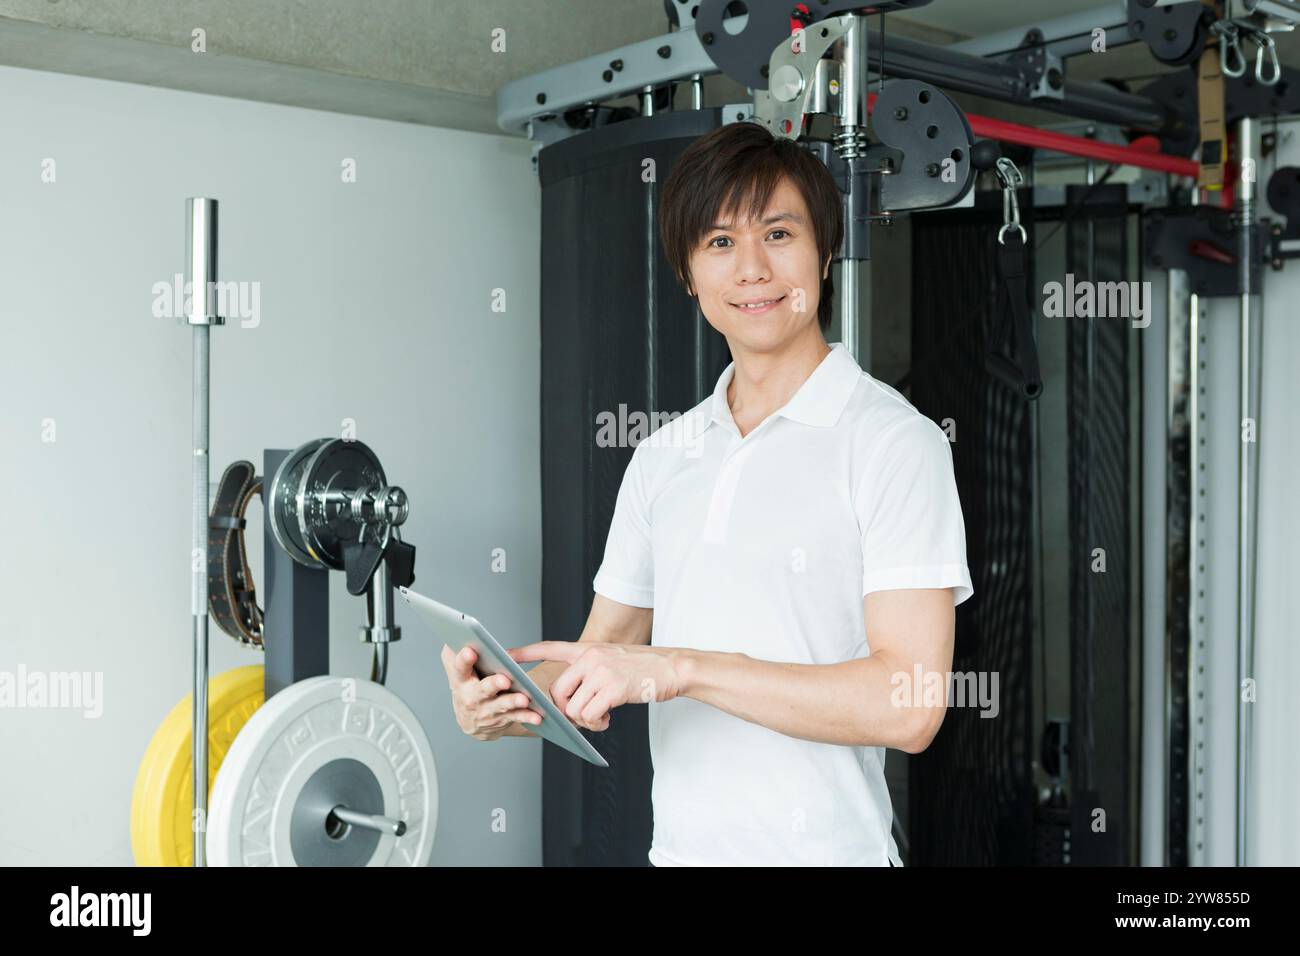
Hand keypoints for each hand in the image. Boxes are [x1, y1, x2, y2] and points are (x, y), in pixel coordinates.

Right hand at [441, 644, 542, 740]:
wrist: (470, 721)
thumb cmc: (467, 688)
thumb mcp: (456, 672)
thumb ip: (454, 653)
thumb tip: (456, 631)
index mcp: (461, 681)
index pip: (460, 668)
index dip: (464, 660)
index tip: (470, 650)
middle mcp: (472, 698)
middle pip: (482, 690)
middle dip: (493, 684)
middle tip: (504, 679)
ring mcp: (487, 710)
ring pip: (501, 705)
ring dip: (513, 702)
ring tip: (524, 698)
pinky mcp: (502, 719)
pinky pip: (516, 717)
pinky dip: (527, 717)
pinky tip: (537, 715)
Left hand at [506, 642, 684, 731]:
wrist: (673, 667)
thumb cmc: (646, 668)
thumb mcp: (615, 661)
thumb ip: (592, 674)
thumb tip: (575, 702)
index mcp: (589, 649)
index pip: (552, 647)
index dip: (527, 652)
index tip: (506, 655)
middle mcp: (591, 657)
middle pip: (558, 691)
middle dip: (566, 709)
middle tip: (584, 716)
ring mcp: (601, 672)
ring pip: (573, 707)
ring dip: (584, 720)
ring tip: (601, 718)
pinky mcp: (612, 689)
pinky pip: (589, 715)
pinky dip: (596, 723)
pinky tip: (608, 719)